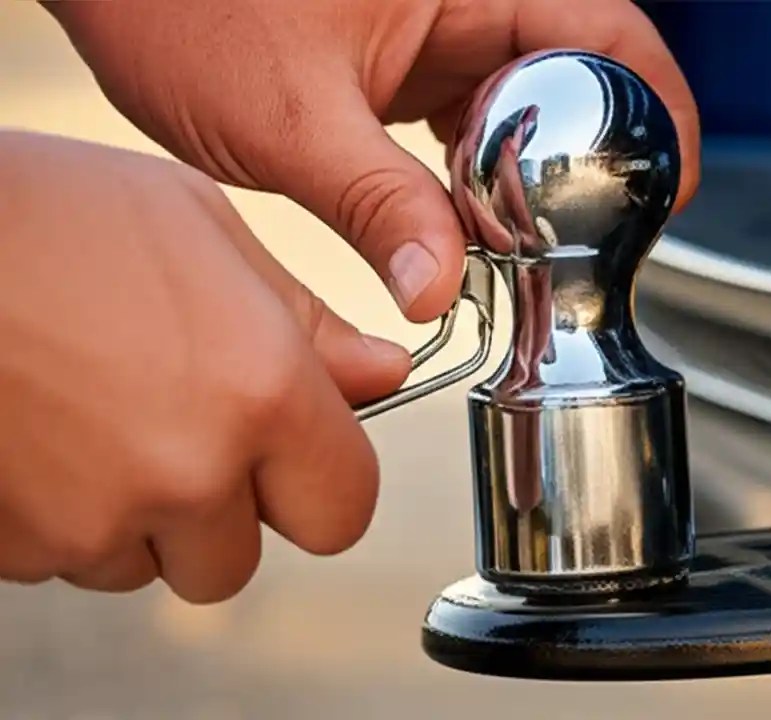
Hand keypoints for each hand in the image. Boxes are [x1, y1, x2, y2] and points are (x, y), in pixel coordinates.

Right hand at [0, 131, 409, 602]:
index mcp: (260, 391)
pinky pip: (67, 561)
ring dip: (135, 517)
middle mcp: (189, 470)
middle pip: (239, 559)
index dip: (320, 485)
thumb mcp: (203, 230)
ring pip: (147, 566)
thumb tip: (382, 373)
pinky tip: (46, 435)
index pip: (344, 510)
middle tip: (177, 429)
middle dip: (221, 514)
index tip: (294, 458)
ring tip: (94, 415)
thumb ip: (309, 323)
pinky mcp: (17, 547)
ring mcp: (94, 520)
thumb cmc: (43, 215)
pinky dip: (62, 518)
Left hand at [44, 0, 700, 322]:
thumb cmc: (181, 0)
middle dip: (598, 158)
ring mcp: (443, 21)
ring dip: (542, 170)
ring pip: (537, 100)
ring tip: (536, 235)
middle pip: (586, 73)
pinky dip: (491, 168)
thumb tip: (438, 292)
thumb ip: (377, 206)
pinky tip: (476, 215)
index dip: (656, 116)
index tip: (663, 194)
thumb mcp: (291, 119)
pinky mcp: (412, 52)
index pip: (609, 34)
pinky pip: (484, 112)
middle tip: (596, 234)